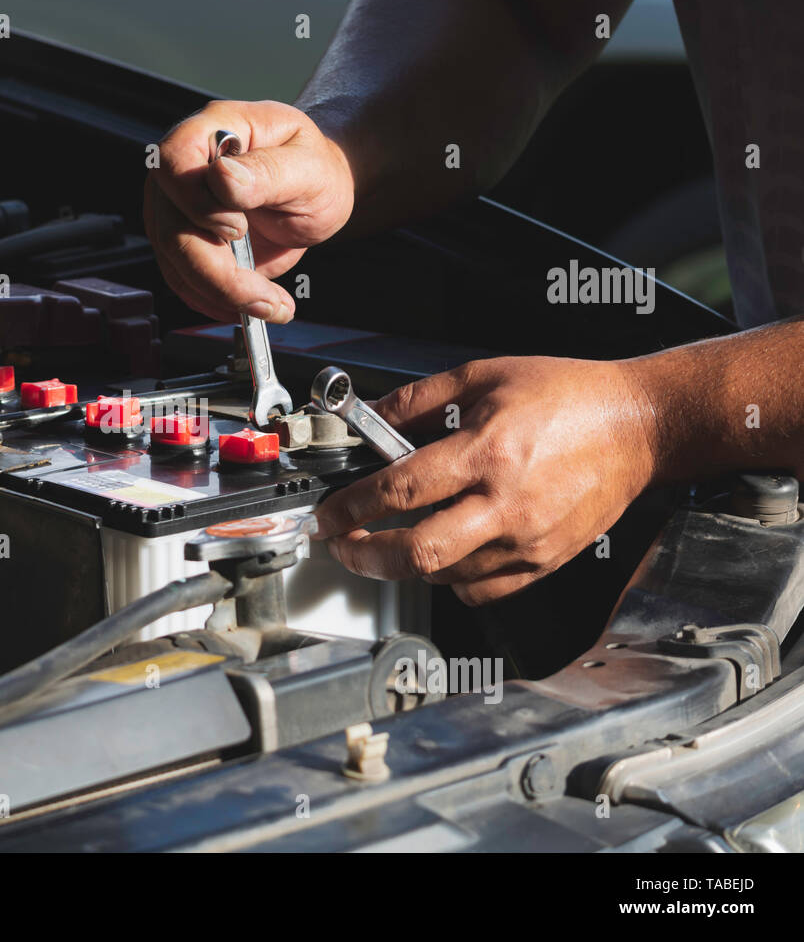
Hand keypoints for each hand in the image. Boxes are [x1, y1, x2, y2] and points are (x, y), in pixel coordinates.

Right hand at [143, 99, 354, 322]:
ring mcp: (177, 207)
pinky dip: (217, 302)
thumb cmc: (313, 168)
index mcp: (213, 130)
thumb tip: (221, 179)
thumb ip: (267, 172)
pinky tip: (253, 305)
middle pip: (171, 228)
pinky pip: (184, 281)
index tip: (239, 229)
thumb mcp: (309, 168)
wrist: (312, 192)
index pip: (173, 163)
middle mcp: (184, 168)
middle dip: (218, 274)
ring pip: (175, 263)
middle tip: (266, 297)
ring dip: (222, 295)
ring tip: (271, 305)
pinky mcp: (182, 241)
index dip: (197, 204)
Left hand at [313, 356, 659, 604]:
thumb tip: (372, 419)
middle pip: (418, 553)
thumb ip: (418, 401)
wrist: (639, 426)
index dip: (351, 508)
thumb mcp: (483, 376)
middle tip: (343, 546)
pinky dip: (452, 579)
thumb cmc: (569, 397)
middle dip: (365, 556)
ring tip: (392, 541)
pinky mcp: (546, 561)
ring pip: (446, 575)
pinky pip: (482, 590)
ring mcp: (528, 540)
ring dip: (407, 564)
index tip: (327, 517)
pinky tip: (445, 553)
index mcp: (487, 452)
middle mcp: (507, 503)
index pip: (399, 490)